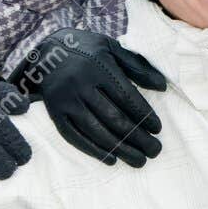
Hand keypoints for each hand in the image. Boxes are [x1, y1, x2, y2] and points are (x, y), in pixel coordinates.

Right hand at [16, 30, 165, 166]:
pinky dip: (93, 150)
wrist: (45, 53)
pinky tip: (111, 159)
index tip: (157, 129)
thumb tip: (162, 86)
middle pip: (113, 118)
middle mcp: (81, 85)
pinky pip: (74, 136)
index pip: (126, 97)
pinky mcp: (54, 113)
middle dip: (137, 137)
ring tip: (139, 160)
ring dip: (120, 149)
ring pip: (96, 131)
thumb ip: (136, 66)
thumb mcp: (111, 48)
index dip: (143, 115)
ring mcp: (66, 100)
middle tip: (155, 150)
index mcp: (99, 67)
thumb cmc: (85, 49)